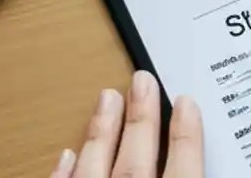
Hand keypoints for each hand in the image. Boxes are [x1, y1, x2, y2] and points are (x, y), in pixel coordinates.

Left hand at [49, 71, 203, 177]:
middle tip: (141, 82)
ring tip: (106, 98)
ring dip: (102, 133)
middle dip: (141, 119)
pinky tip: (67, 154)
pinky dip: (64, 173)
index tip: (185, 103)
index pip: (184, 170)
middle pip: (136, 162)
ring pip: (95, 169)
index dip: (186, 135)